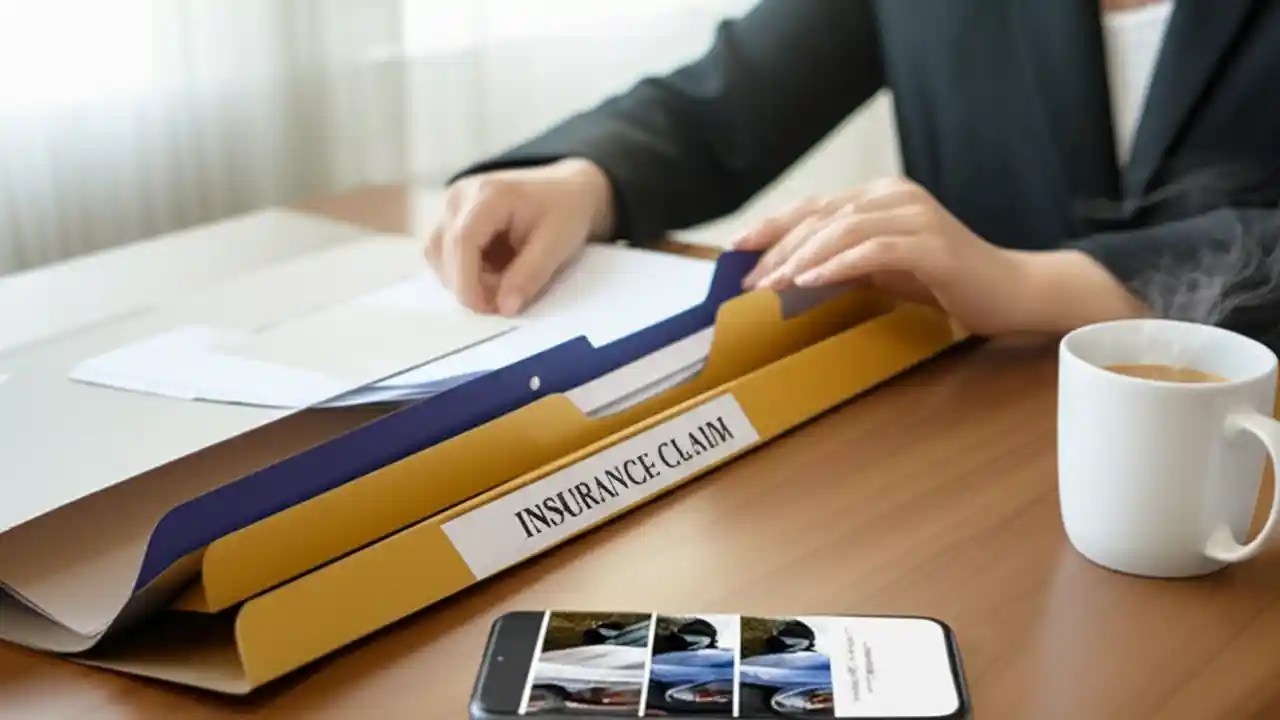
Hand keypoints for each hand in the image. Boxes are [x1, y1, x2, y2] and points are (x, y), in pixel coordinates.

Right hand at [426, 158, 614, 314]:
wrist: (567, 189)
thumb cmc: (565, 211)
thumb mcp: (557, 245)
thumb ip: (530, 275)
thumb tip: (504, 308)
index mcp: (489, 193)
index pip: (462, 240)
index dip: (467, 280)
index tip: (485, 308)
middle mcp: (461, 195)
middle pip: (442, 249)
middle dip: (466, 284)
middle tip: (501, 302)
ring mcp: (451, 204)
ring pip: (436, 253)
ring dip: (462, 278)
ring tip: (500, 284)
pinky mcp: (450, 216)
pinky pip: (442, 252)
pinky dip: (463, 270)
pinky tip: (492, 272)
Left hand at [733, 178, 1147, 335]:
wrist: (1013, 293)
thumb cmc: (945, 285)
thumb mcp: (882, 272)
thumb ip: (841, 264)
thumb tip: (783, 278)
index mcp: (880, 197)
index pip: (814, 207)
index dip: (771, 227)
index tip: (734, 251)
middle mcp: (894, 196)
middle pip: (821, 216)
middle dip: (777, 248)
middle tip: (746, 282)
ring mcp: (915, 216)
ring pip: (841, 229)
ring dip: (800, 259)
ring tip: (770, 286)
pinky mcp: (931, 243)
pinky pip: (873, 250)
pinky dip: (836, 265)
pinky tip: (808, 282)